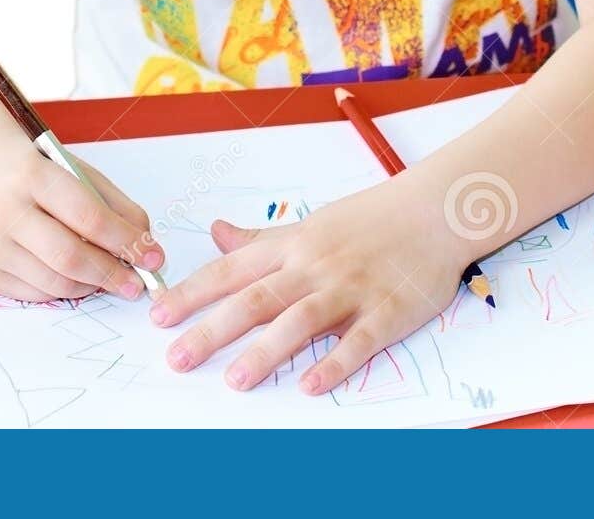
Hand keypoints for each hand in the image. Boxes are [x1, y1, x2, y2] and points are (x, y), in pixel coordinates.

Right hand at [0, 130, 165, 303]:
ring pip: (53, 283)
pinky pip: (35, 294)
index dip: (124, 241)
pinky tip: (78, 279)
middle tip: (137, 285)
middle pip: (69, 256)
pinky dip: (64, 290)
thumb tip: (145, 246)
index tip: (153, 257)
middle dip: (111, 275)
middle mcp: (6, 212)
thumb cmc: (38, 172)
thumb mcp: (77, 172)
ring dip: (91, 286)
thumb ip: (114, 205)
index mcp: (34, 176)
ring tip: (110, 280)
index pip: (87, 216)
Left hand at [148, 178, 467, 393]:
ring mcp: (352, 288)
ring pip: (301, 320)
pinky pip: (358, 341)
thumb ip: (261, 238)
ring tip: (235, 380)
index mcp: (294, 244)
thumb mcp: (310, 222)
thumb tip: (215, 232)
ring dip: (267, 351)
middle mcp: (316, 265)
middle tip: (178, 358)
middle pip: (257, 299)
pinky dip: (334, 363)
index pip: (233, 270)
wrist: (435, 209)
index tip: (158, 316)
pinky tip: (311, 385)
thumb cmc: (370, 218)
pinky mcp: (388, 311)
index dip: (193, 293)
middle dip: (214, 329)